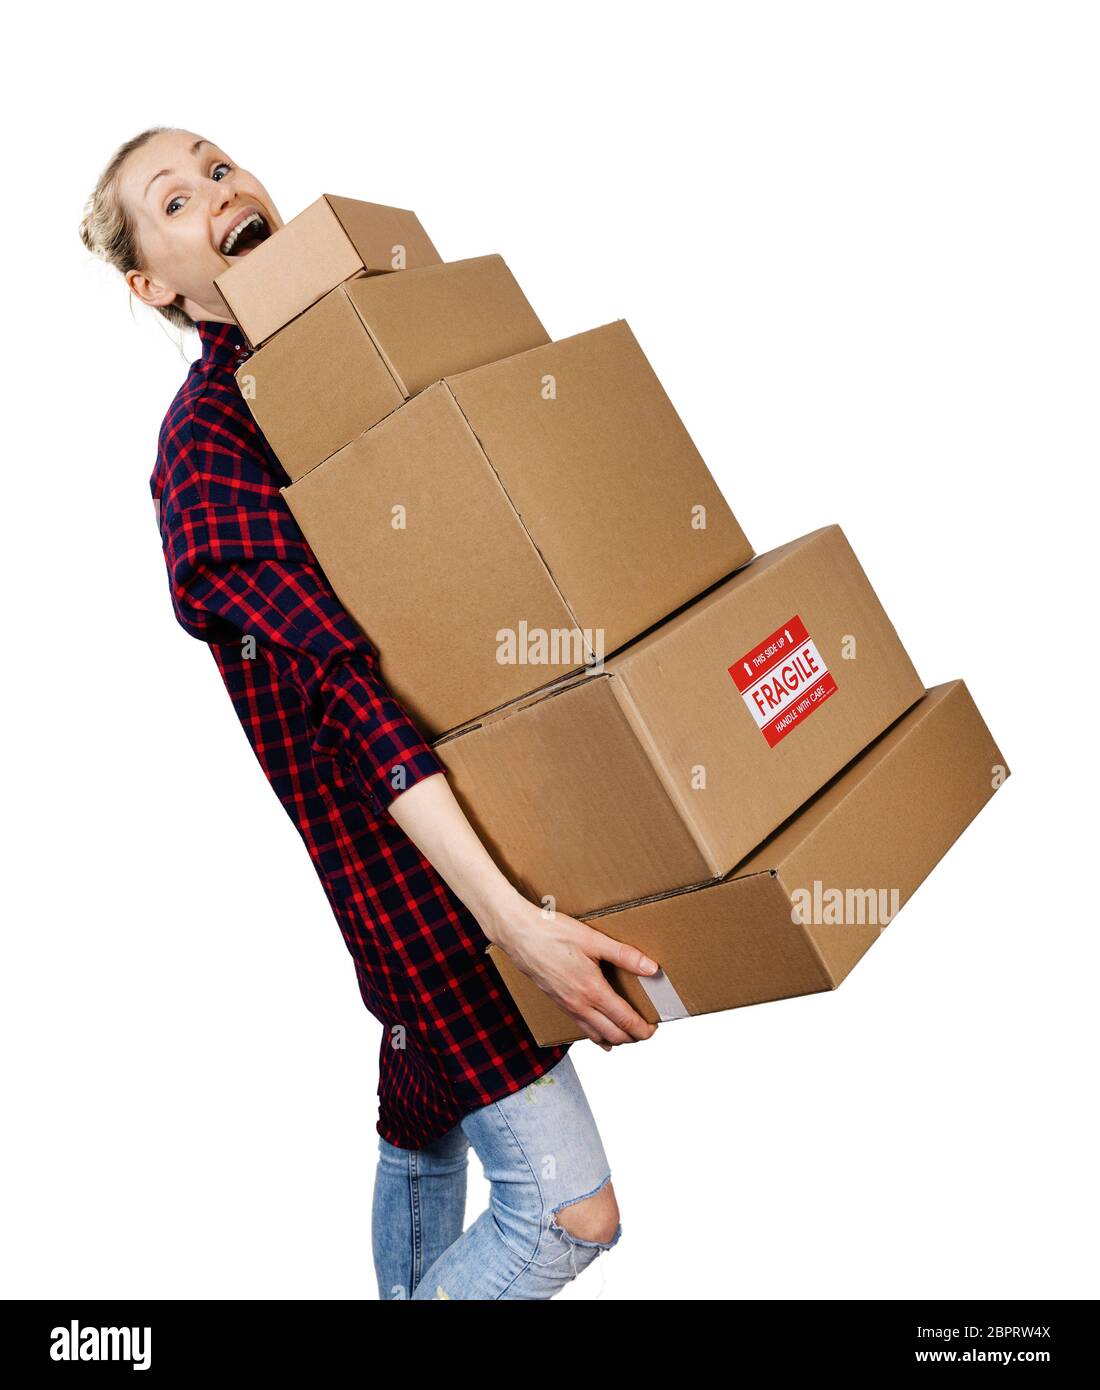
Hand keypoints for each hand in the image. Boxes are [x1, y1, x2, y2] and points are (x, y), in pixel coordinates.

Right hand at [479, 890, 659, 1050]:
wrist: (518, 934)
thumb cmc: (553, 933)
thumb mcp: (593, 940)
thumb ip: (624, 955)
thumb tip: (651, 968)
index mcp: (592, 990)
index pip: (624, 1021)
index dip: (642, 1029)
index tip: (654, 1028)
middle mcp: (579, 1004)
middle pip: (612, 1035)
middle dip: (632, 1037)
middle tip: (645, 1030)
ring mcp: (566, 1006)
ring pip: (594, 1035)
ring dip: (614, 1038)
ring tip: (627, 1033)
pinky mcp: (557, 1002)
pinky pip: (580, 1026)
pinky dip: (595, 1033)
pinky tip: (598, 1030)